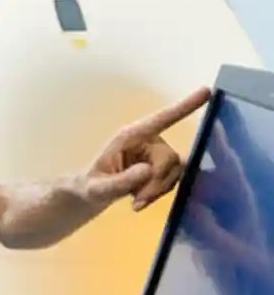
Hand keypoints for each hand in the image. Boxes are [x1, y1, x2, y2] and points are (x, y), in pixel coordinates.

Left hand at [81, 87, 209, 210]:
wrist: (89, 196)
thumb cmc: (89, 186)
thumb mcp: (97, 188)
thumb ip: (120, 181)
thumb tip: (148, 170)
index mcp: (130, 136)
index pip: (160, 119)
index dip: (184, 107)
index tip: (207, 91)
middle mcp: (147, 141)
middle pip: (169, 158)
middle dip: (157, 182)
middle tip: (138, 201)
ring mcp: (156, 155)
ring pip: (175, 171)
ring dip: (157, 190)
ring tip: (135, 202)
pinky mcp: (162, 169)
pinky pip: (174, 179)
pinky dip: (159, 193)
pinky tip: (139, 202)